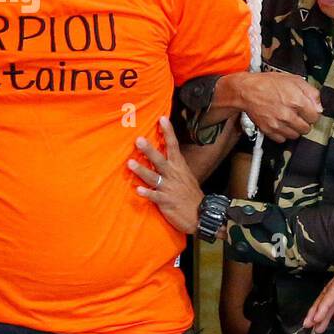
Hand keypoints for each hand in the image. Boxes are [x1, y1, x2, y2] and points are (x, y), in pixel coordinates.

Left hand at [129, 116, 203, 233]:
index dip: (168, 132)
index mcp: (179, 167)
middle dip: (149, 150)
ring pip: (154, 177)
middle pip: (160, 160)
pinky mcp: (166, 202)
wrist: (203, 215)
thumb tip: (163, 154)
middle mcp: (174, 175)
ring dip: (142, 170)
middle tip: (138, 139)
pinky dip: (147, 193)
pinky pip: (155, 196)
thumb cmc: (191, 195)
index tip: (162, 118)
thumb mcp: (186, 177)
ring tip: (130, 163)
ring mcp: (170, 188)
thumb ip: (174, 166)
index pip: (173, 146)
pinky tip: (138, 190)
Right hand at [225, 71, 321, 142]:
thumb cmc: (268, 83)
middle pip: (306, 129)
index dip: (312, 113)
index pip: (315, 117)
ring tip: (288, 119)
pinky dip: (282, 134)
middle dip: (304, 122)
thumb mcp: (294, 80)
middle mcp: (288, 115)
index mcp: (297, 101)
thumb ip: (311, 93)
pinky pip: (282, 139)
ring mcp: (278, 124)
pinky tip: (280, 124)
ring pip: (295, 136)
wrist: (246, 90)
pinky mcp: (268, 130)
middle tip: (298, 115)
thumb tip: (319, 107)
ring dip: (294, 129)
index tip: (307, 111)